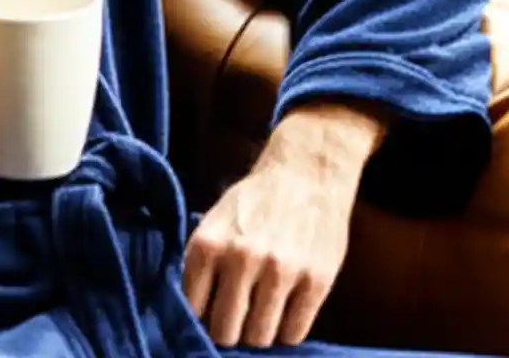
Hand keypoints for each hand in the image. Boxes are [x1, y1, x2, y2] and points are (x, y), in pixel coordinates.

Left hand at [182, 105, 386, 347]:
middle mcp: (241, 260)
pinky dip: (287, 332)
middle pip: (225, 332)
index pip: (191, 310)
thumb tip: (192, 313)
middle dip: (227, 332)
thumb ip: (201, 264)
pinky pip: (294, 332)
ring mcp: (281, 272)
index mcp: (207, 245)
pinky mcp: (316, 281)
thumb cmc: (255, 200)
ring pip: (259, 337)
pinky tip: (284, 315)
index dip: (198, 319)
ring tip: (260, 318)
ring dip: (258, 334)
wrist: (307, 171)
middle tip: (234, 323)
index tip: (207, 317)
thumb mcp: (213, 222)